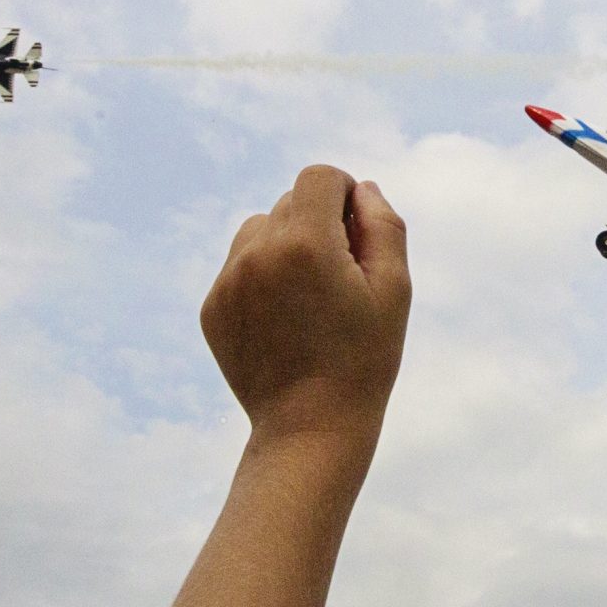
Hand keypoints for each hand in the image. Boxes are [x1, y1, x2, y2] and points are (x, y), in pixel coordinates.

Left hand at [200, 163, 411, 448]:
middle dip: (318, 224)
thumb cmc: (363, 359)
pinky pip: (239, 266)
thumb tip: (361, 188)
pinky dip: (262, 277)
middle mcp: (257, 253)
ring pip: (258, 229)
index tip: (356, 231)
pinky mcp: (212, 307)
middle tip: (339, 277)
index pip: (318, 177)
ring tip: (308, 296)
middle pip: (289, 202)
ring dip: (285, 244)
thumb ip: (383, 225)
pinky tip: (284, 320)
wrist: (309, 428)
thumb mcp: (394, 290)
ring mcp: (227, 281)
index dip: (344, 194)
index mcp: (305, 243)